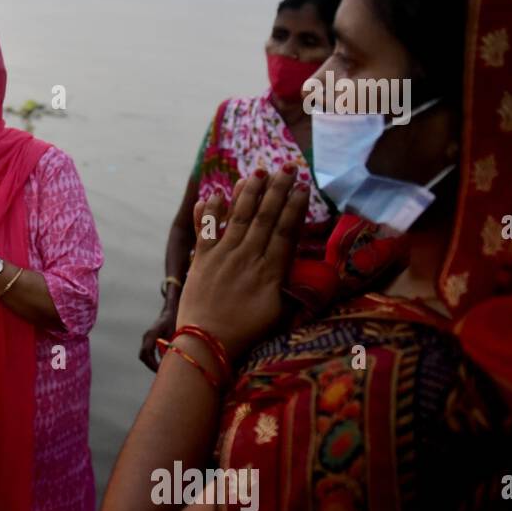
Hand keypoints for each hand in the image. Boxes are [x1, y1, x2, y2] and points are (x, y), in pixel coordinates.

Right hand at [138, 304, 177, 371]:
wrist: (171, 311)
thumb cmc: (175, 320)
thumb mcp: (175, 333)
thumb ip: (170, 346)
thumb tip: (168, 360)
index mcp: (152, 334)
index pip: (146, 352)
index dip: (151, 363)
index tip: (160, 371)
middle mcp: (147, 336)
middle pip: (143, 355)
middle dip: (151, 366)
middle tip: (161, 374)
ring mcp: (148, 338)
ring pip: (145, 355)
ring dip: (152, 364)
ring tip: (162, 371)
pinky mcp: (151, 340)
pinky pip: (149, 353)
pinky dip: (154, 360)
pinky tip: (163, 365)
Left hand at [174, 165, 308, 360]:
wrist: (208, 342)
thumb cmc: (247, 333)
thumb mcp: (279, 312)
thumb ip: (291, 288)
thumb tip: (310, 274)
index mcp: (271, 271)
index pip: (286, 231)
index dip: (295, 207)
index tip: (303, 187)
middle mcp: (248, 258)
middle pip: (265, 217)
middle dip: (277, 190)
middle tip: (286, 167)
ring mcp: (223, 256)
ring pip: (239, 217)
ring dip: (248, 192)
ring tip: (257, 172)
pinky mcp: (201, 260)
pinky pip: (206, 229)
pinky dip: (209, 211)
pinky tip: (214, 195)